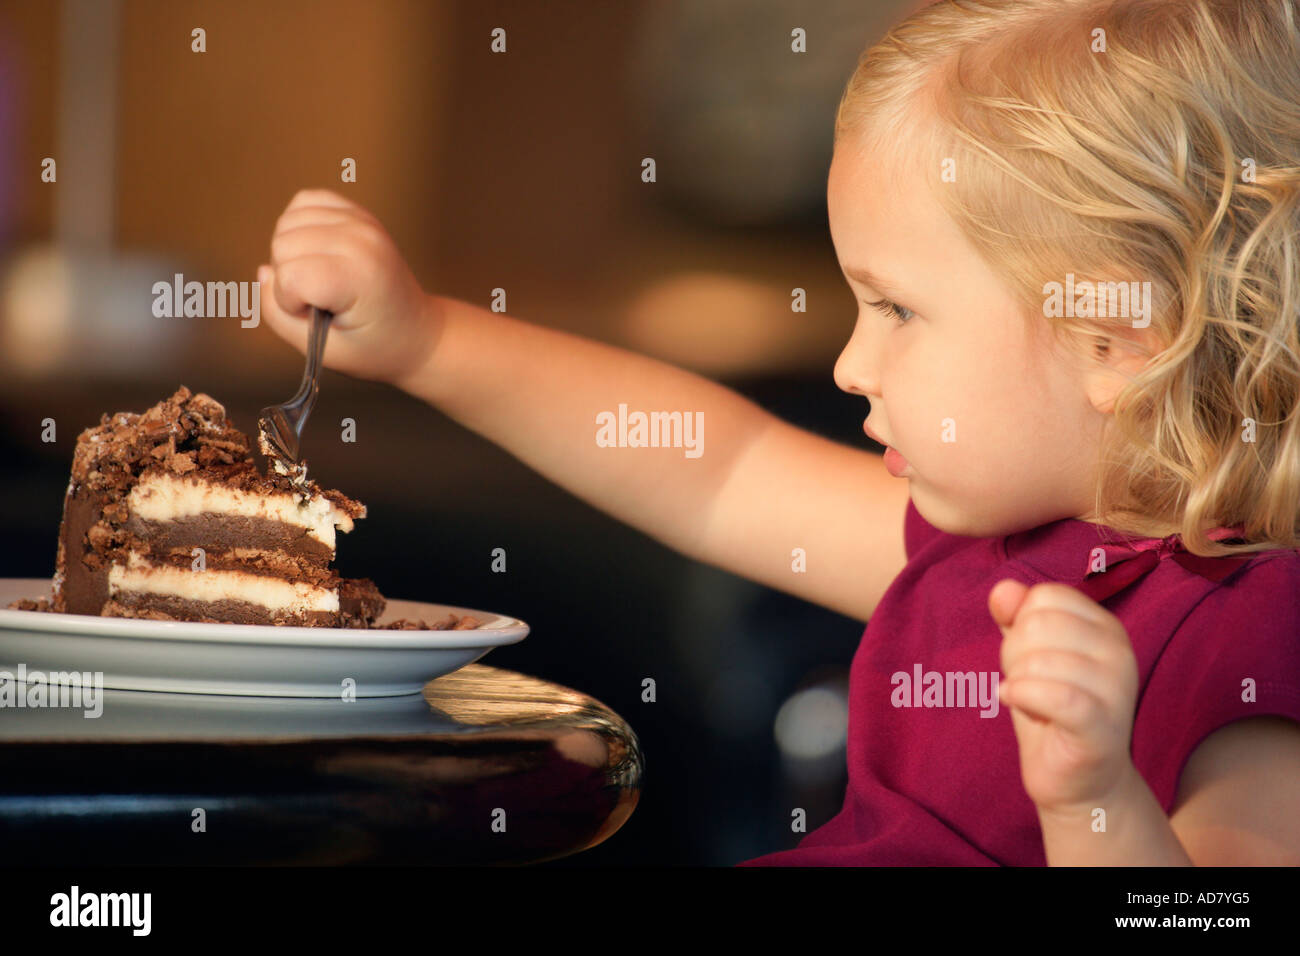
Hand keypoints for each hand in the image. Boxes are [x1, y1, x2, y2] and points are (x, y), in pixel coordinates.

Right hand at [258, 189, 443, 383]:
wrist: (416, 333)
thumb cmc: (374, 348)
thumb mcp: (323, 351)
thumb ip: (279, 316)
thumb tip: (264, 271)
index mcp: (360, 276)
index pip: (291, 276)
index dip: (291, 304)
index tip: (321, 319)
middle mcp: (362, 239)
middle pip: (282, 245)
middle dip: (290, 279)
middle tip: (325, 301)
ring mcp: (361, 220)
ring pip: (286, 223)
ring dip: (292, 254)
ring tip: (323, 279)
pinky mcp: (356, 211)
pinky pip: (303, 203)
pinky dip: (299, 227)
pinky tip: (319, 253)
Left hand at [988, 580, 1139, 814]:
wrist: (1077, 780)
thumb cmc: (1051, 711)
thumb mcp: (1027, 656)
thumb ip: (1016, 618)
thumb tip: (1003, 589)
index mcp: (1105, 626)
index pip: (1044, 595)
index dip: (1020, 624)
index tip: (1031, 658)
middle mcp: (1120, 650)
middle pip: (1038, 623)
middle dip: (1016, 655)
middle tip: (1029, 686)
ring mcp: (1117, 689)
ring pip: (1041, 659)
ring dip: (1019, 683)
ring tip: (1033, 704)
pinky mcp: (1103, 726)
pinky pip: (1055, 695)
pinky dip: (1023, 696)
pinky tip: (1015, 702)